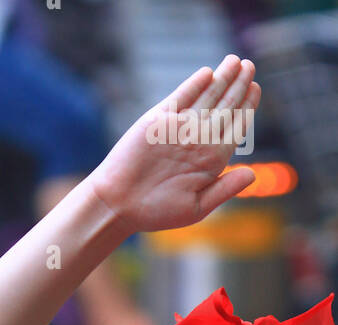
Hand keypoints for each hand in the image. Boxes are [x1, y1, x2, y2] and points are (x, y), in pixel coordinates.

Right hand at [89, 55, 261, 235]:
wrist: (119, 205)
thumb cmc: (156, 212)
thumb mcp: (195, 208)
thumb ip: (224, 190)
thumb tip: (252, 175)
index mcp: (212, 159)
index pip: (236, 125)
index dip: (248, 105)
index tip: (256, 88)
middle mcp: (198, 139)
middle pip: (226, 106)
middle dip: (239, 85)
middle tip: (250, 66)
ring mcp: (179, 127)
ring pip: (207, 97)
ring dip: (223, 77)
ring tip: (236, 61)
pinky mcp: (159, 119)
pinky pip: (181, 97)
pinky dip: (194, 84)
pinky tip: (208, 73)